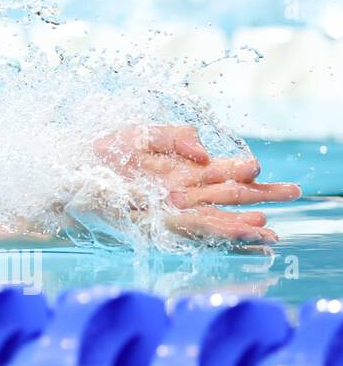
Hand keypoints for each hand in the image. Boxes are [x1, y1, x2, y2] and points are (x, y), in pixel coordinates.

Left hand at [91, 125, 299, 243]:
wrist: (72, 172)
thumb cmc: (107, 152)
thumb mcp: (142, 134)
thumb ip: (175, 136)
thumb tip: (205, 153)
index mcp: (184, 167)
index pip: (222, 170)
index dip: (242, 169)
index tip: (255, 168)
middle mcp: (185, 190)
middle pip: (230, 194)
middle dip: (262, 194)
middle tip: (294, 192)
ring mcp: (175, 208)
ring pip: (218, 216)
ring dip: (244, 222)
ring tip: (271, 228)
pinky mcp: (160, 223)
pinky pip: (195, 228)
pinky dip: (218, 230)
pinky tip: (240, 231)